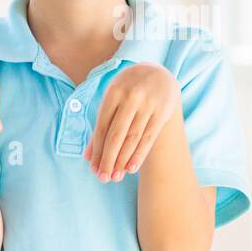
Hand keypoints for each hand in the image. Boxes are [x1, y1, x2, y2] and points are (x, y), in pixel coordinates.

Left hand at [84, 62, 181, 181]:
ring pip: (133, 138)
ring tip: (116, 176)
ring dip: (123, 160)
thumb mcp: (113, 100)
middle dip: (108, 159)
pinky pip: (149, 137)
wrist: (157, 73)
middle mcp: (131, 97)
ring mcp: (148, 103)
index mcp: (113, 92)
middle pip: (116, 135)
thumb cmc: (127, 91)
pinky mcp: (163, 111)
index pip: (102, 127)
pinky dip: (139, 154)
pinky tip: (131, 168)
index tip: (93, 168)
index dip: (97, 150)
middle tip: (103, 178)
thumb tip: (88, 156)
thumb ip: (101, 126)